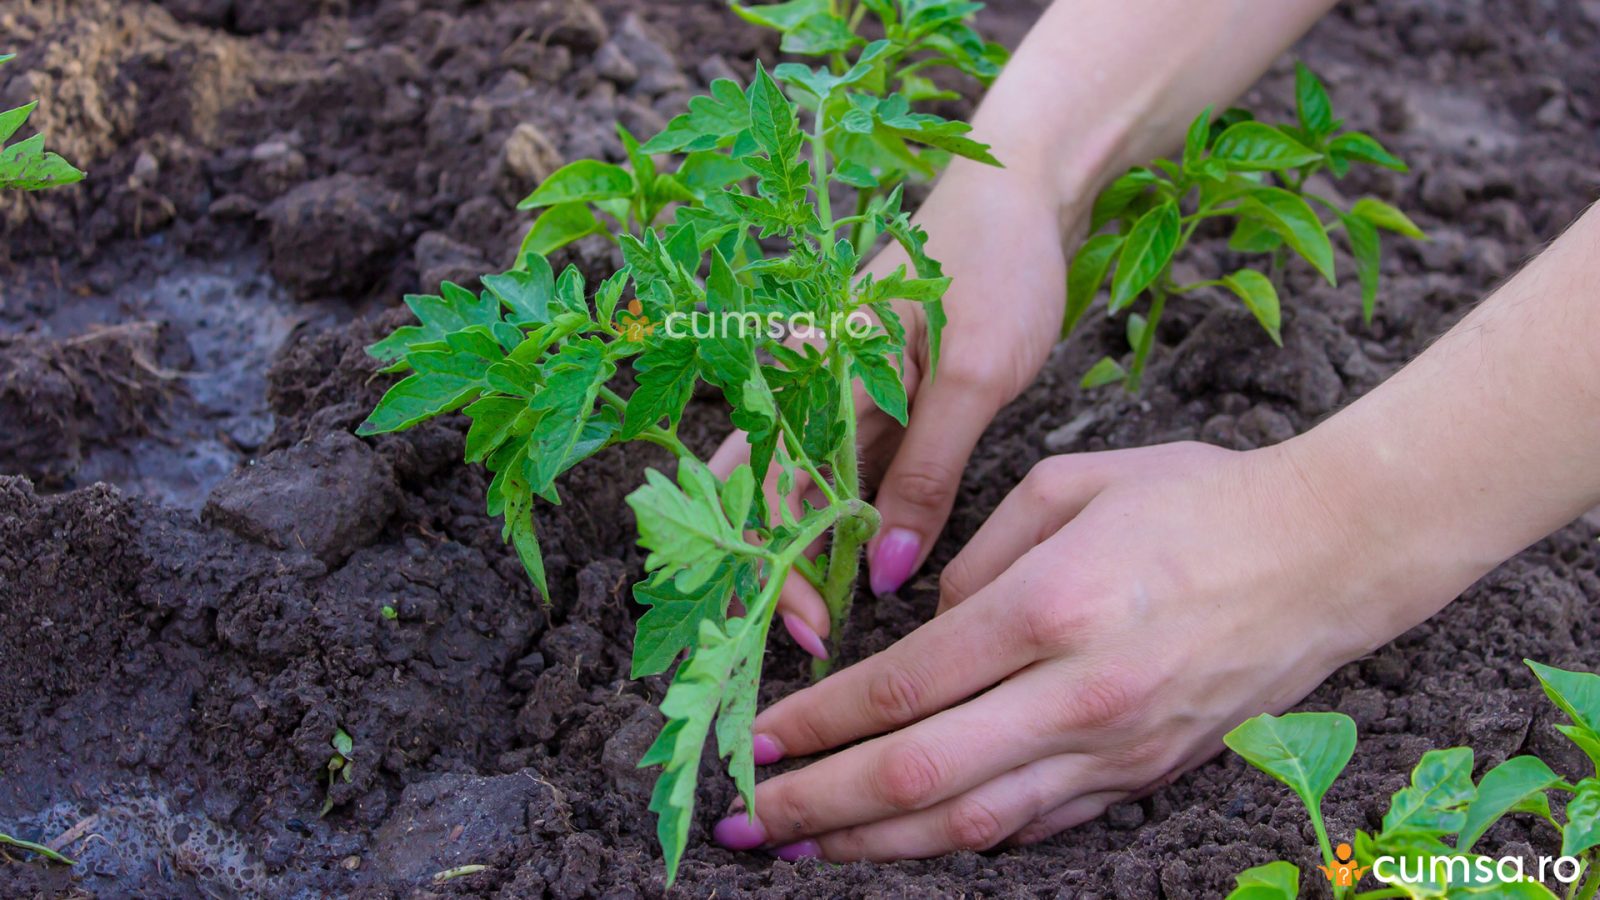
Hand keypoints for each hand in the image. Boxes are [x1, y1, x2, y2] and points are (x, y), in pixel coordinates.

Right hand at [709, 157, 1070, 657]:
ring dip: (809, 549)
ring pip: (802, 485)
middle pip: (761, 489)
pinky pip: (847, 470)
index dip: (775, 562)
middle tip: (810, 636)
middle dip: (772, 565)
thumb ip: (927, 473)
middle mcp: (811, 379)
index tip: (813, 625)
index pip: (764, 484)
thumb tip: (886, 573)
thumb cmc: (995, 264)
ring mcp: (841, 389)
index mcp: (815, 365)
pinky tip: (867, 567)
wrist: (1026, 191)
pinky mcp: (877, 397)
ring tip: (830, 619)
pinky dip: (849, 520)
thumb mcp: (973, 374)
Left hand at [712, 440, 1475, 859]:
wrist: (1331, 554)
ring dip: (877, 846)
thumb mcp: (1073, 485)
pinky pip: (1038, 825)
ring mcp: (1115, 749)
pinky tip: (910, 842)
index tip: (756, 739)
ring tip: (806, 853)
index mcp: (1049, 607)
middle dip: (818, 807)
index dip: (817, 723)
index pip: (901, 688)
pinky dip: (965, 839)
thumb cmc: (1198, 500)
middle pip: (917, 775)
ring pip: (972, 824)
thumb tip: (926, 625)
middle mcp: (1076, 695)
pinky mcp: (1146, 777)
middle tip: (747, 822)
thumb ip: (979, 557)